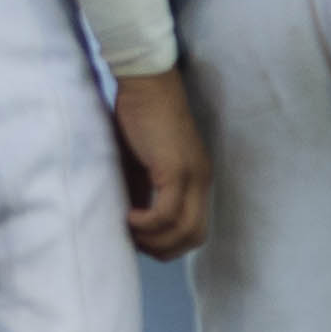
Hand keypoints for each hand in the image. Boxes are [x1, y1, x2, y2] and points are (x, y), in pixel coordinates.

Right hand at [111, 67, 212, 261]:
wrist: (145, 82)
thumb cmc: (139, 117)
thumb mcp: (141, 164)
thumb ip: (144, 191)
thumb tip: (133, 221)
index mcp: (197, 179)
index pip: (196, 230)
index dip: (170, 244)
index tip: (142, 240)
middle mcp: (201, 180)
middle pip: (195, 237)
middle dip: (163, 250)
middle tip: (134, 241)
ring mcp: (192, 176)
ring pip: (184, 230)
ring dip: (153, 240)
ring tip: (128, 229)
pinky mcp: (175, 169)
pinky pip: (167, 214)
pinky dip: (147, 224)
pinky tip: (129, 216)